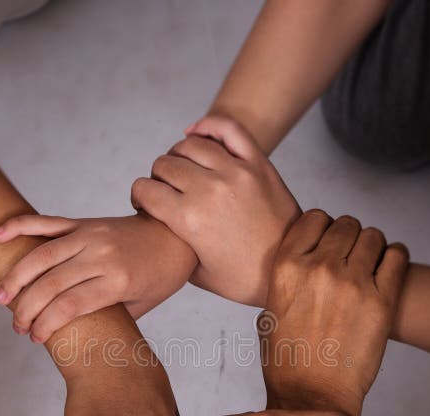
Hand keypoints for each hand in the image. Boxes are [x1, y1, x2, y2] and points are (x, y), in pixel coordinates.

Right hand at [0, 212, 196, 342]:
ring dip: (16, 277)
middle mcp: (101, 254)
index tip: (35, 338)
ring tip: (0, 298)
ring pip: (41, 255)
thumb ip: (109, 316)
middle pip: (51, 283)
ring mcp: (90, 235)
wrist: (176, 236)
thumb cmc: (160, 276)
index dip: (46, 324)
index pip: (70, 305)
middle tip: (17, 326)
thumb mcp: (141, 304)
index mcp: (118, 280)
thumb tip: (75, 335)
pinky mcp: (84, 223)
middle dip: (27, 308)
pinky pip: (46, 222)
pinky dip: (19, 226)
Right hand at [131, 115, 300, 306]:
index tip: (146, 205)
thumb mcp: (196, 273)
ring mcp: (235, 172)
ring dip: (179, 155)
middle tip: (167, 192)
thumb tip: (156, 223)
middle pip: (164, 164)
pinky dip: (207, 125)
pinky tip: (196, 134)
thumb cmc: (244, 277)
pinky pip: (227, 128)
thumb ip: (172, 244)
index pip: (145, 189)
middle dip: (158, 178)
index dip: (139, 197)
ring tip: (184, 170)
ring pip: (190, 144)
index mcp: (189, 219)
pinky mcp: (257, 163)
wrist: (289, 268)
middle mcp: (209, 190)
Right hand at [261, 210, 409, 415]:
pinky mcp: (382, 300)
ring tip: (370, 266)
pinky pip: (397, 256)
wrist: (312, 397)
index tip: (328, 243)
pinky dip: (395, 257)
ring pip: (373, 236)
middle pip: (346, 224)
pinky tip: (388, 269)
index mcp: (287, 267)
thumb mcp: (270, 309)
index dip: (324, 228)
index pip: (314, 218)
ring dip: (372, 247)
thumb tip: (308, 254)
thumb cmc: (287, 359)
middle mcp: (320, 269)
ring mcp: (353, 283)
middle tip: (351, 258)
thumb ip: (289, 275)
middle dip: (349, 237)